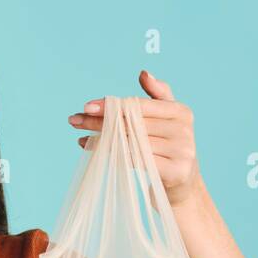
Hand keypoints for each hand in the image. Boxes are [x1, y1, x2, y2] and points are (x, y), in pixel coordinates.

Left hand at [68, 70, 203, 206]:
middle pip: (131, 123)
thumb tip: (144, 72)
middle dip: (100, 122)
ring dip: (101, 140)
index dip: (111, 105)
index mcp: (181, 112)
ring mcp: (181, 151)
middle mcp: (183, 129)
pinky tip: (96, 152)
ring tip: (81, 137)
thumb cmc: (168, 147)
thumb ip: (157, 95)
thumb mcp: (167, 119)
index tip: (86, 107)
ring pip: (130, 142)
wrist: (183, 185)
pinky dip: (113, 156)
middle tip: (74, 120)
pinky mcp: (175, 172)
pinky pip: (135, 161)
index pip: (138, 105)